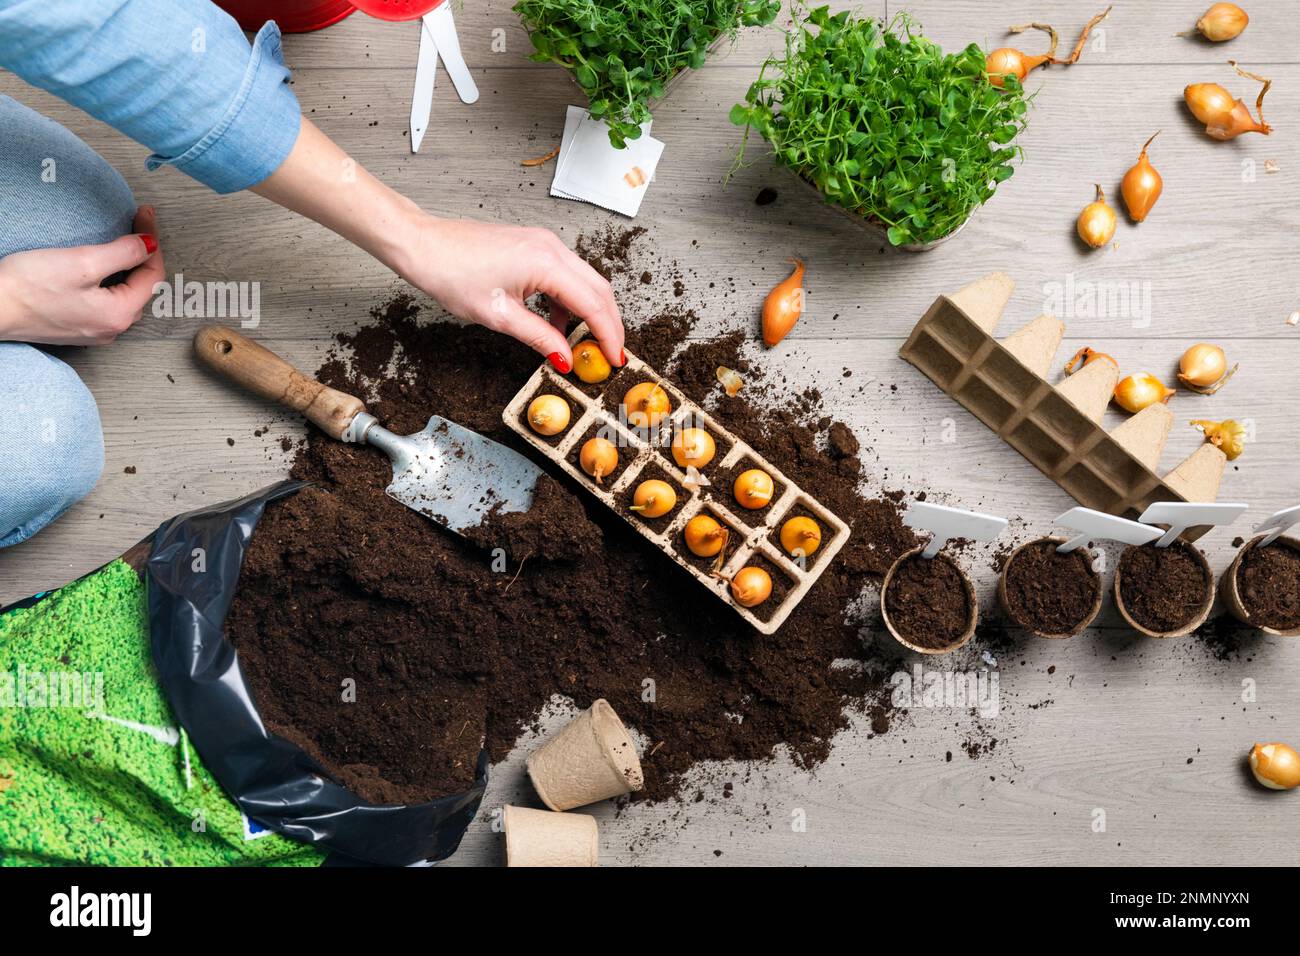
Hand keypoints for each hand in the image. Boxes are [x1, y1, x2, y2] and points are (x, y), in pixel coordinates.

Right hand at [0, 207, 162, 345]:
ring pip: (126, 295)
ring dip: (130, 269)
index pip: (153, 274)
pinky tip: (105, 269)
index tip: (145, 215)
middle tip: (138, 224)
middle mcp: (113, 329)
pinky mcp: (79, 328)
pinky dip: (113, 282)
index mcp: (119, 315)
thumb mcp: (83, 262)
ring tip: (125, 243)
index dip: (152, 240)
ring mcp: (96, 331)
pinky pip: (107, 303)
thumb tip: (150, 244)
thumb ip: (123, 253)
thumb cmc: (28, 288)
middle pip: (143, 287)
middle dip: (145, 254)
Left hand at [248, 118, 623, 368]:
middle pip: (599, 289)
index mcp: (545, 262)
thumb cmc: (451, 272)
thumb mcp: (498, 316)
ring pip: (585, 281)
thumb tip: (566, 357)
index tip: (615, 357)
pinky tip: (557, 324)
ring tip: (583, 345)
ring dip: (589, 313)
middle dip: (608, 323)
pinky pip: (567, 275)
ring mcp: (545, 243)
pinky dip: (570, 301)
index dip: (608, 334)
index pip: (592, 303)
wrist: (423, 245)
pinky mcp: (535, 245)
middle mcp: (552, 247)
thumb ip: (539, 337)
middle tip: (609, 353)